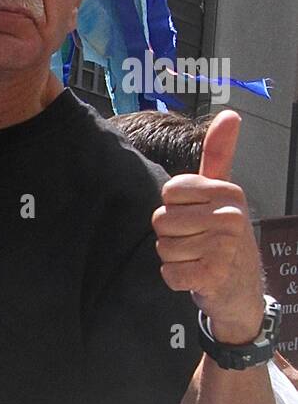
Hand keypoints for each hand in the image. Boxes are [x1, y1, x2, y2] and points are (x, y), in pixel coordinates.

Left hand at [153, 110, 264, 343]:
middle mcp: (231, 216)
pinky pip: (169, 273)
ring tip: (196, 259)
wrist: (241, 290)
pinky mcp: (213, 275)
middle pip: (161, 220)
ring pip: (163, 247)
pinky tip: (195, 276)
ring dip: (174, 258)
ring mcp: (224, 247)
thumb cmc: (223, 237)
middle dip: (171, 236)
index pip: (168, 192)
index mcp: (229, 192)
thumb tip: (230, 113)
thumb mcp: (222, 193)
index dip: (174, 208)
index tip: (195, 218)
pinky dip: (175, 279)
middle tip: (195, 243)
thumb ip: (219, 155)